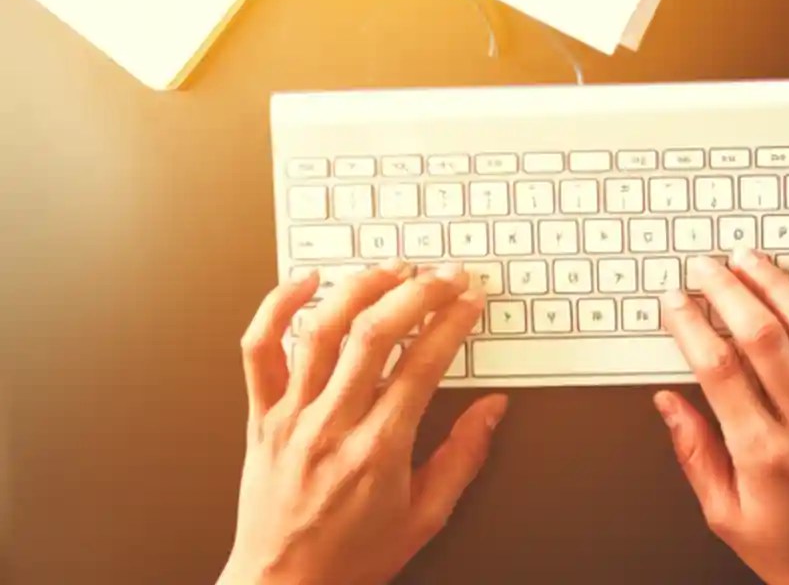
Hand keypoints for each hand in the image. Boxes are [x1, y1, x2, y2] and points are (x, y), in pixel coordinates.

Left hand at [218, 261, 505, 584]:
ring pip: (321, 330)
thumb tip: (492, 411)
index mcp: (377, 451)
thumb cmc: (350, 559)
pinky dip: (277, 307)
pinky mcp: (260, 416)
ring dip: (360, 288)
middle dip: (417, 292)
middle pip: (373, 334)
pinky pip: (259, 350)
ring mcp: (290, 416)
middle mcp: (331, 426)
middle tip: (442, 276)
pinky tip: (305, 283)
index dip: (451, 322)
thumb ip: (462, 457)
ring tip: (391, 270)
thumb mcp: (425, 517)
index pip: (421, 365)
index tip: (469, 301)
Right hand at [654, 249, 788, 584]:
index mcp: (763, 454)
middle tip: (703, 267)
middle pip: (761, 338)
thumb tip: (669, 406)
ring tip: (750, 259)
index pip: (717, 370)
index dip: (689, 326)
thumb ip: (696, 455)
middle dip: (726, 291)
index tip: (673, 304)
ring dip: (777, 286)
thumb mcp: (727, 519)